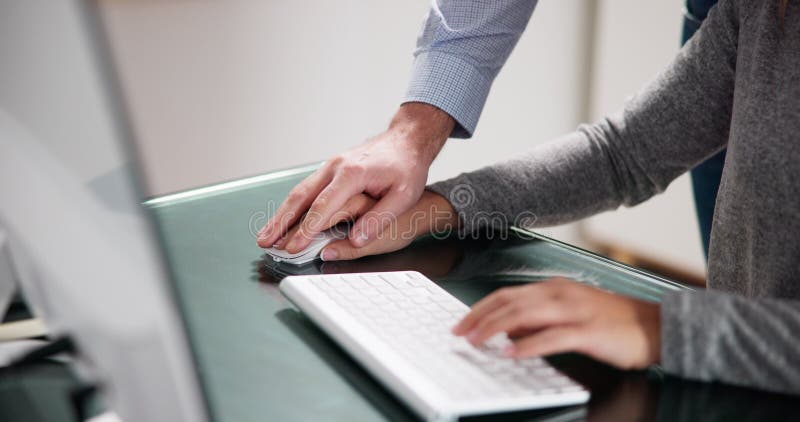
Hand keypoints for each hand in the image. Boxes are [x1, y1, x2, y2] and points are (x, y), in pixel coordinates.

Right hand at [257, 103, 454, 252]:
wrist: (406, 139)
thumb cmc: (407, 167)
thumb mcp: (404, 195)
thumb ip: (379, 218)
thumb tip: (356, 241)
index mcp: (352, 173)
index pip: (323, 206)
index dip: (307, 229)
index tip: (294, 247)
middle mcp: (335, 167)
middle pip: (301, 197)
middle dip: (281, 222)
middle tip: (264, 242)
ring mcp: (330, 166)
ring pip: (299, 192)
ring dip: (281, 214)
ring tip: (266, 235)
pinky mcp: (330, 169)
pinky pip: (306, 188)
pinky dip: (292, 206)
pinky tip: (283, 219)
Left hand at [452, 278, 660, 369]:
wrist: (656, 326)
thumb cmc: (613, 321)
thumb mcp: (570, 313)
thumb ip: (539, 319)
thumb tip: (508, 329)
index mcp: (554, 288)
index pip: (507, 294)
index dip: (481, 308)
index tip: (462, 322)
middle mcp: (561, 294)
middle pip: (509, 301)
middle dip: (480, 318)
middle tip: (460, 333)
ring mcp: (575, 311)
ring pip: (524, 314)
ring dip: (496, 328)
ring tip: (477, 341)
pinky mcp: (589, 332)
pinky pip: (551, 337)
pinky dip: (527, 345)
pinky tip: (511, 352)